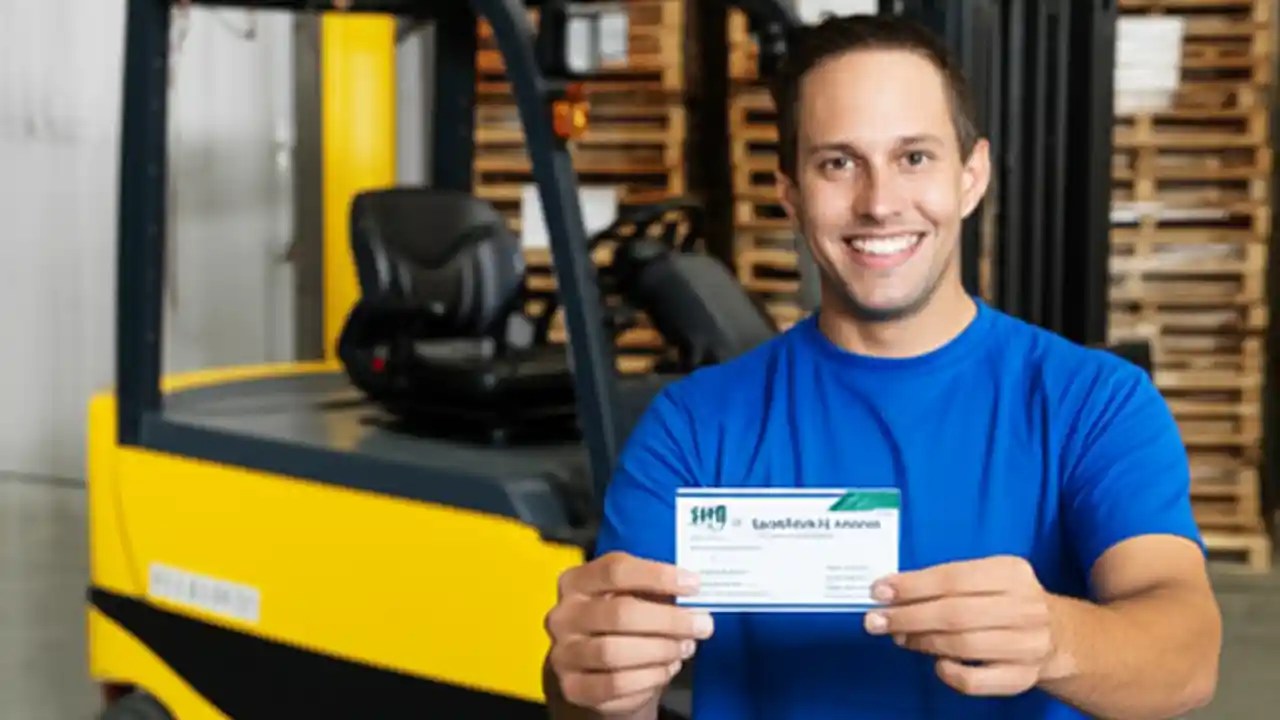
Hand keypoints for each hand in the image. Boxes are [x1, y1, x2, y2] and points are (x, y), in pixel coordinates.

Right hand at [545, 552, 714, 715]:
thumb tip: (693, 592)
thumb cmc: (621, 622)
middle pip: (620, 613)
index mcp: (576, 581)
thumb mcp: (633, 596)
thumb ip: (656, 590)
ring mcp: (564, 653)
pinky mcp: (573, 687)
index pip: (616, 570)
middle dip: (668, 620)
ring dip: (661, 650)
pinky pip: (615, 685)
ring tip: (685, 648)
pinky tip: (667, 668)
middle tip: (703, 625)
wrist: (598, 669)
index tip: (694, 584)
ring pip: (615, 652)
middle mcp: (563, 615)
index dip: (658, 575)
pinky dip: (649, 677)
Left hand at [864, 555, 1059, 696]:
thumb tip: (891, 593)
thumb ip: (944, 582)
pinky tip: (937, 664)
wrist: (1058, 634)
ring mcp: (1028, 645)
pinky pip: (977, 681)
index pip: (953, 578)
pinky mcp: (1024, 677)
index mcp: (1011, 572)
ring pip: (963, 646)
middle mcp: (1025, 607)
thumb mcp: (986, 577)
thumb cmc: (1004, 601)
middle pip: (955, 613)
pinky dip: (950, 674)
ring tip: (900, 637)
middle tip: (876, 621)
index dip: (912, 586)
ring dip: (922, 642)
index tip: (879, 591)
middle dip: (908, 616)